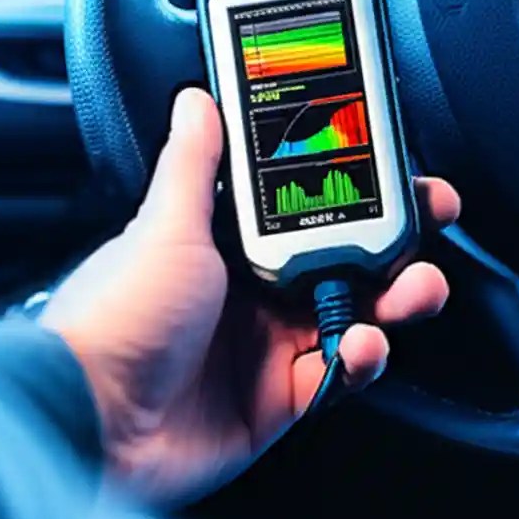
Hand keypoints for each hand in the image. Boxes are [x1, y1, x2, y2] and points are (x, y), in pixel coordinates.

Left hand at [41, 89, 459, 505]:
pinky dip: (361, 360)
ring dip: (395, 299)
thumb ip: (194, 164)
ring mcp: (267, 347)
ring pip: (355, 314)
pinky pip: (338, 375)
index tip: (396, 171)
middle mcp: (253, 292)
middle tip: (428, 223)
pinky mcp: (278, 401)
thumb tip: (197, 99)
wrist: (90, 419)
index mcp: (226, 244)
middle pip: (344, 259)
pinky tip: (364, 345)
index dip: (355, 188)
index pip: (308, 205)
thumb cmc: (114, 318)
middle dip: (394, 242)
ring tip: (415, 289)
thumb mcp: (163, 228)